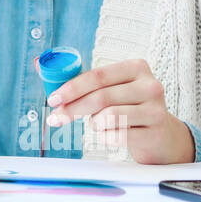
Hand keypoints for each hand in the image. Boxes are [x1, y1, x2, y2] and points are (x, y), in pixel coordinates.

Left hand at [44, 58, 193, 163]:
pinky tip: (111, 135)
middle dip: (73, 109)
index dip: (72, 87)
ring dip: (94, 124)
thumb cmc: (129, 108)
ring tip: (97, 124)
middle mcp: (150, 85)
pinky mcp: (156, 130)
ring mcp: (156, 108)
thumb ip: (81, 80)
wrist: (162, 136)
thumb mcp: (113, 89)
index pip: (98, 76)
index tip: (53, 98)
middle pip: (100, 97)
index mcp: (136, 67)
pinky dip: (105, 137)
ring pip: (108, 117)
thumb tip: (38, 64)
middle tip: (56, 117)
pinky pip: (117, 136)